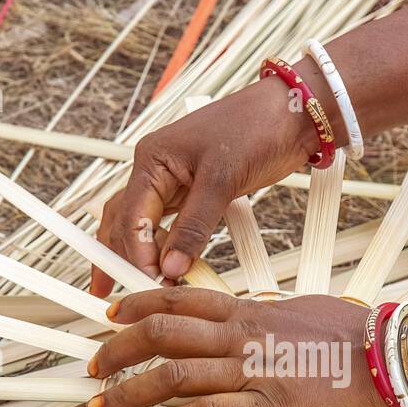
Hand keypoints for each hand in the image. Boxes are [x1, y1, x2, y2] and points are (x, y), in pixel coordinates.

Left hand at [85, 287, 396, 406]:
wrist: (395, 360)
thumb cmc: (358, 337)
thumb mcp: (304, 314)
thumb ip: (268, 318)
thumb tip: (250, 319)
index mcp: (251, 311)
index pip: (180, 298)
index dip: (138, 305)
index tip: (110, 314)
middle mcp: (243, 336)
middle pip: (162, 334)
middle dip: (117, 350)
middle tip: (92, 368)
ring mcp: (254, 372)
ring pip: (173, 375)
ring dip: (129, 392)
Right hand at [90, 76, 323, 296]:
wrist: (294, 112)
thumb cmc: (257, 128)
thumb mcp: (223, 178)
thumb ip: (194, 226)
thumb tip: (169, 267)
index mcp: (152, 159)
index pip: (131, 217)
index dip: (137, 254)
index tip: (149, 284)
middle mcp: (155, 170)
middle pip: (125, 222)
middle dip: (118, 257)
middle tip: (114, 293)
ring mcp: (173, 182)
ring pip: (143, 225)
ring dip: (137, 255)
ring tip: (133, 287)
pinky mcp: (195, 192)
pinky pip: (169, 224)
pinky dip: (165, 247)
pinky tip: (165, 269)